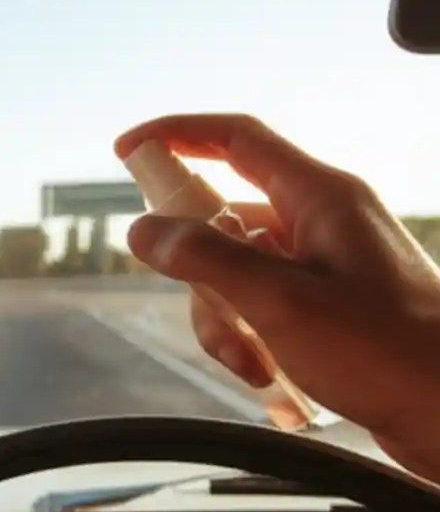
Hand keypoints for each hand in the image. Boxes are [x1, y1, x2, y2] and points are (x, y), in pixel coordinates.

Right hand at [118, 114, 439, 481]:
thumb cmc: (386, 352)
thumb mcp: (278, 301)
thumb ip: (204, 259)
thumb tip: (142, 231)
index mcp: (321, 198)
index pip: (235, 139)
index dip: (176, 135)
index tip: (127, 151)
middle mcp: (322, 223)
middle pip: (224, 217)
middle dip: (197, 269)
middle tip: (202, 303)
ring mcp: (324, 267)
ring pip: (235, 271)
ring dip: (222, 319)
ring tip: (249, 361)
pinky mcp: (325, 308)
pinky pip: (259, 307)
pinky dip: (248, 339)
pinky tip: (268, 376)